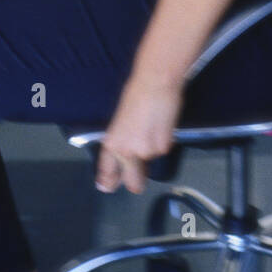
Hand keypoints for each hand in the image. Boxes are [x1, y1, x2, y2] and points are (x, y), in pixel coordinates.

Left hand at [96, 79, 181, 194]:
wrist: (156, 83)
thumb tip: (128, 153)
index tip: (107, 187)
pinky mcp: (164, 147)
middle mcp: (126, 152)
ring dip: (152, 150)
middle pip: (133, 183)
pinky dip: (162, 141)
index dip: (108, 182)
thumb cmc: (136, 94)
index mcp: (112, 143)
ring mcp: (146, 152)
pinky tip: (161, 124)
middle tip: (137, 178)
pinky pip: (162, 150)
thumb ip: (122, 140)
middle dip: (135, 184)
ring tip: (152, 127)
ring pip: (151, 162)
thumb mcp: (121, 121)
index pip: (108, 170)